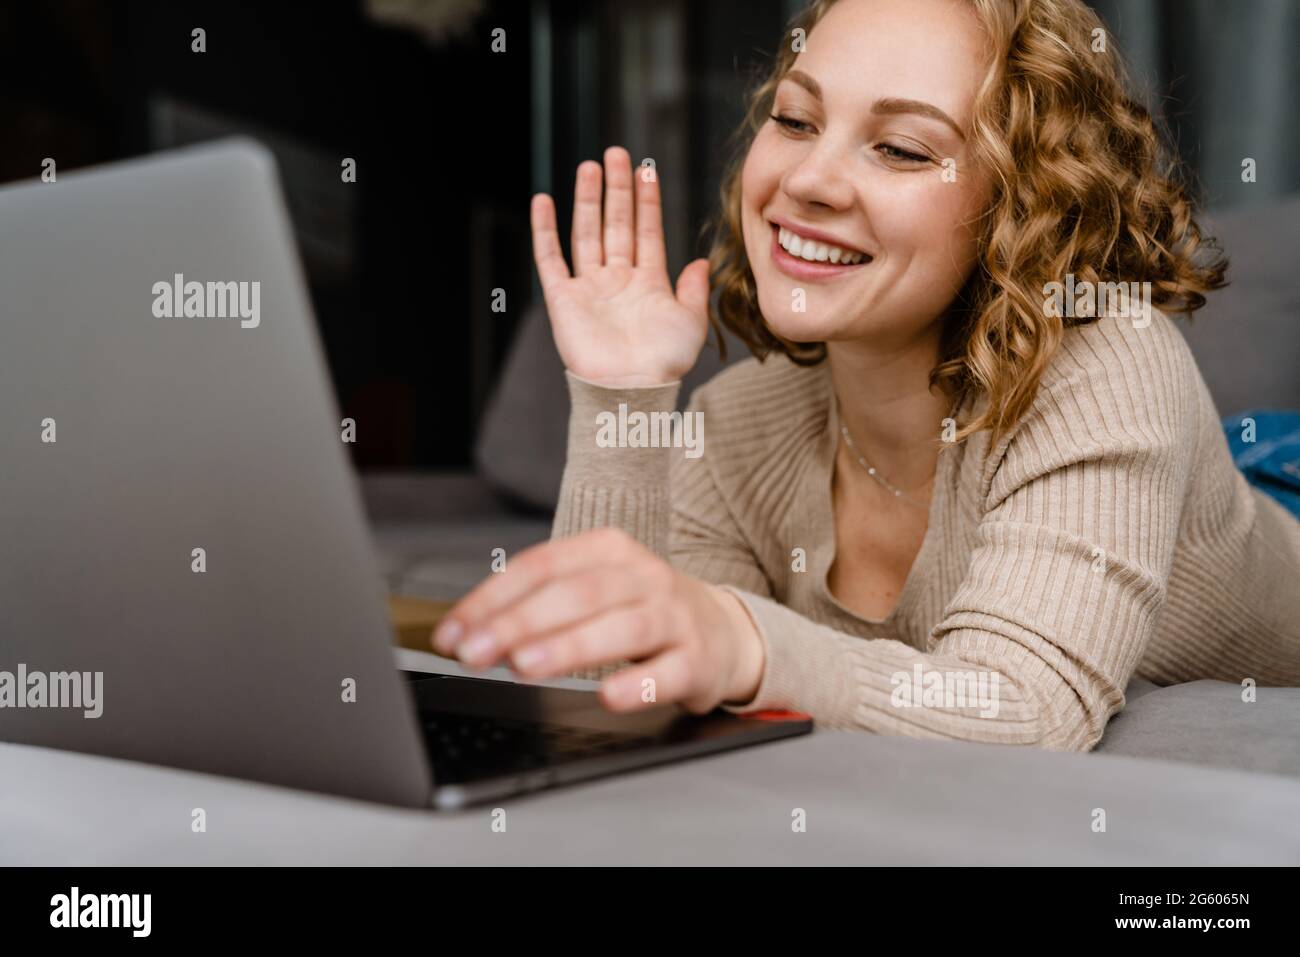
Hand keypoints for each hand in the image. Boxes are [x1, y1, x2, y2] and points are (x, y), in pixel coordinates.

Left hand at [431, 528, 764, 713]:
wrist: (723, 632)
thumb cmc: (642, 611)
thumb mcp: (594, 589)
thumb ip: (536, 605)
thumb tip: (467, 632)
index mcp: (609, 550)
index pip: (541, 566)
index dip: (492, 599)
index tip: (453, 632)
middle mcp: (643, 577)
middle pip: (576, 594)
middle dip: (519, 622)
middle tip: (476, 651)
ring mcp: (673, 617)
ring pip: (620, 627)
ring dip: (570, 646)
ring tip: (526, 665)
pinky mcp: (697, 660)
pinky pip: (667, 672)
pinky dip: (638, 684)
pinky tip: (608, 695)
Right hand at [531, 146, 710, 387]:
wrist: (631, 388)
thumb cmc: (663, 363)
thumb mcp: (692, 321)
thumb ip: (696, 290)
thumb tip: (703, 262)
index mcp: (649, 284)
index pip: (647, 231)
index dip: (647, 200)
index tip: (647, 168)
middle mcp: (618, 281)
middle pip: (616, 224)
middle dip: (618, 189)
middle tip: (618, 153)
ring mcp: (590, 288)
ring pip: (587, 233)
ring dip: (588, 199)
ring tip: (591, 165)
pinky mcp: (563, 299)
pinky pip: (550, 258)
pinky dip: (544, 230)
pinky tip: (543, 200)